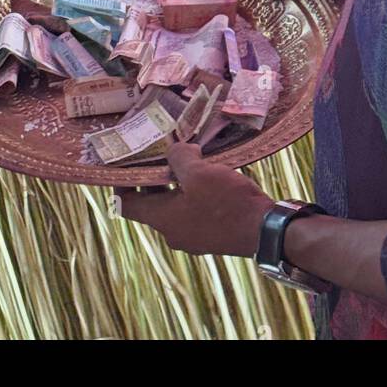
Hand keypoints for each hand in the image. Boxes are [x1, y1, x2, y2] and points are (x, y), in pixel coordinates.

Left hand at [117, 143, 274, 256]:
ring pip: (174, 205)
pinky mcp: (211, 234)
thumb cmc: (227, 203)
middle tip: (155, 152)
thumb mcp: (199, 173)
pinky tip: (205, 174)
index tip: (121, 164)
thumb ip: (179, 158)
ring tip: (183, 157)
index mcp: (163, 220)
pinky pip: (192, 210)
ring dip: (175, 183)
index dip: (121, 185)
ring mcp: (194, 236)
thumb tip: (175, 151)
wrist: (265, 231)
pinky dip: (191, 193)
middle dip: (152, 177)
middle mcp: (174, 232)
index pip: (127, 205)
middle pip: (151, 203)